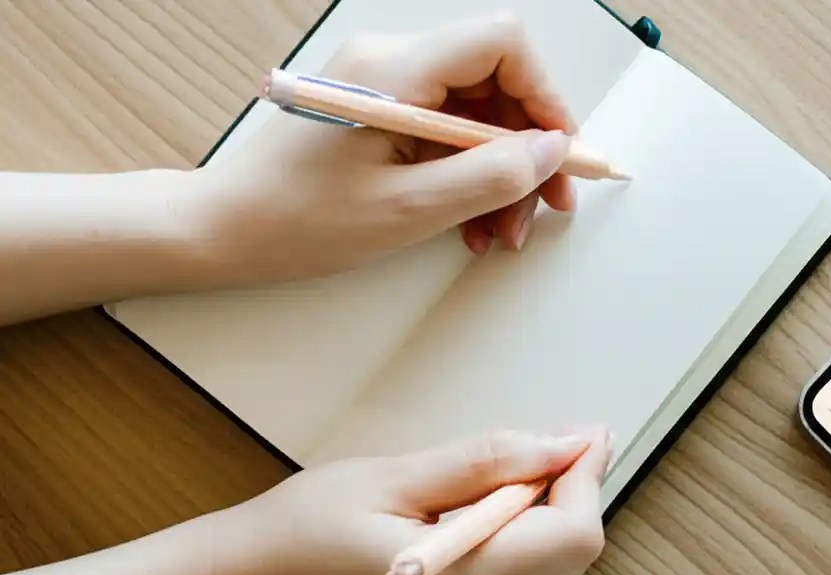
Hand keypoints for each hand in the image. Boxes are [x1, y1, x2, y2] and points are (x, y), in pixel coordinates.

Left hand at [189, 13, 576, 284]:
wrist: (227, 230)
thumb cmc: (297, 221)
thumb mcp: (407, 210)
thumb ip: (489, 176)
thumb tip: (550, 150)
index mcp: (394, 71)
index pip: (503, 43)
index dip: (546, 96)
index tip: (561, 154)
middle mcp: (391, 61)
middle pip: (497, 82)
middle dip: (529, 150)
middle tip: (545, 210)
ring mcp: (386, 83)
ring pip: (478, 112)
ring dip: (503, 173)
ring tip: (502, 233)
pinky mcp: (382, 108)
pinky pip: (448, 130)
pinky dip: (469, 175)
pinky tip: (472, 222)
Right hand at [213, 426, 610, 574]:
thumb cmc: (308, 525)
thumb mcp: (397, 473)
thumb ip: (490, 460)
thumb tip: (563, 445)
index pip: (572, 536)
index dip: (584, 476)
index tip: (581, 434)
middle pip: (575, 556)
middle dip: (567, 494)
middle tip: (538, 449)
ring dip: (548, 522)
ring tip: (487, 492)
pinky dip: (528, 551)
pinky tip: (484, 527)